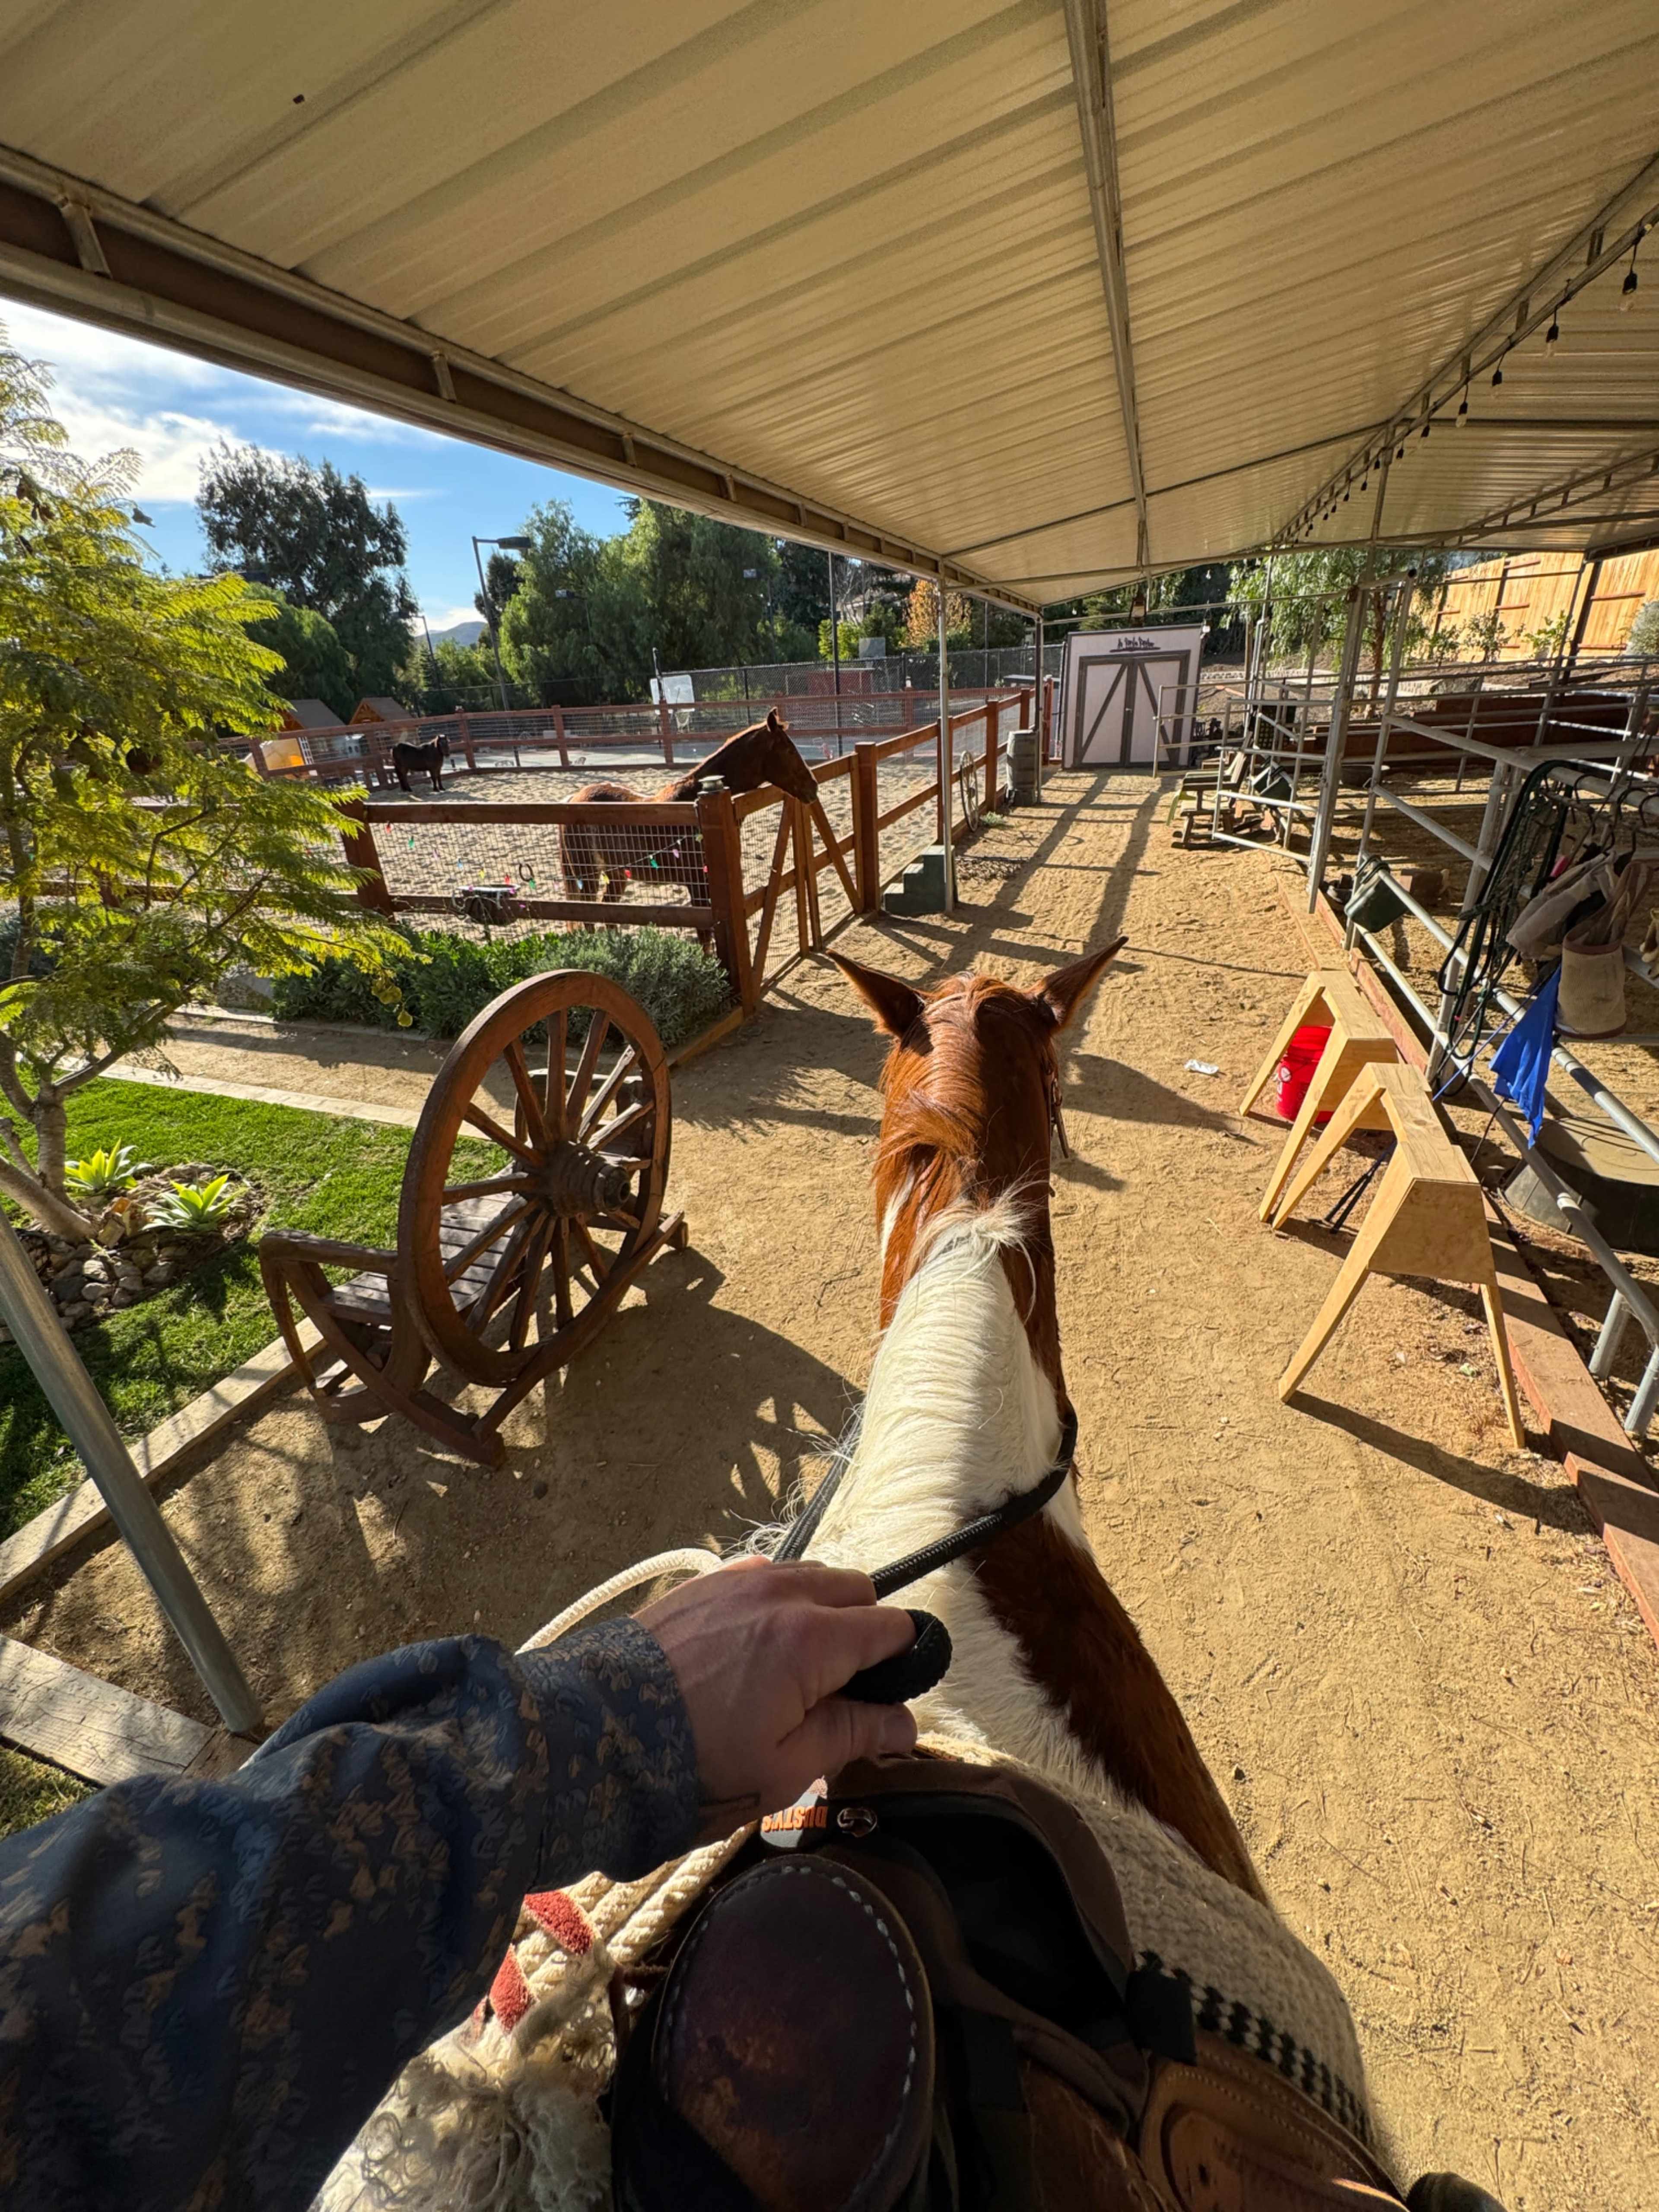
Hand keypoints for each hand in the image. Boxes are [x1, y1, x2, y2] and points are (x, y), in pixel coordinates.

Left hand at [636, 1559, 918, 1827]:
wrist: (594, 1737)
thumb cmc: (696, 1764)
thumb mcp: (785, 1768)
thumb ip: (852, 1735)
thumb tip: (905, 1723)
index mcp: (811, 1640)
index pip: (891, 1626)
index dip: (904, 1659)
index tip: (890, 1693)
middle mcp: (781, 1593)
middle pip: (856, 1589)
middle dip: (865, 1629)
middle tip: (840, 1687)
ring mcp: (738, 1581)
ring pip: (810, 1576)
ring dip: (822, 1610)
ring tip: (796, 1668)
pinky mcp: (703, 1583)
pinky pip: (764, 1575)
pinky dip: (777, 1600)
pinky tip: (755, 1646)